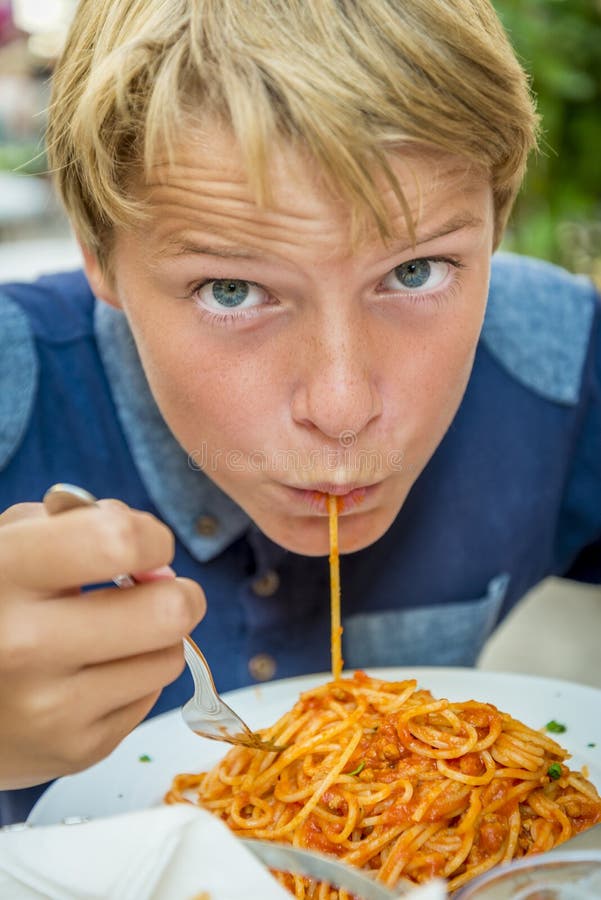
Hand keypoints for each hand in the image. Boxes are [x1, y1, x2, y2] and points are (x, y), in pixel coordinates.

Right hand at [0, 499, 205, 788]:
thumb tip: (152, 553)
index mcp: (6, 574)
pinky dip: (134, 680)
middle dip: (179, 593)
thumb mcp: (11, 545)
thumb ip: (77, 524)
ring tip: (116, 635)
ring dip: (156, 640)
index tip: (147, 545)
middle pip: (168, 611)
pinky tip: (94, 674)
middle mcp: (24, 644)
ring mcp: (51, 707)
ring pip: (169, 658)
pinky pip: (149, 699)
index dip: (151, 537)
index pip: (118, 541)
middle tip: (160, 591)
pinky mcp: (76, 750)